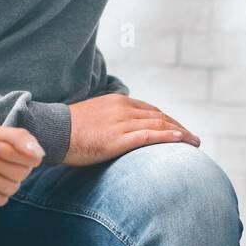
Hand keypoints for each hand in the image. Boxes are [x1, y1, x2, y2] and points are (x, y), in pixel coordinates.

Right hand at [65, 94, 200, 165]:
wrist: (51, 132)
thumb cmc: (69, 129)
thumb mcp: (94, 117)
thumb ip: (110, 120)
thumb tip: (119, 132)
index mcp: (118, 102)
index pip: (151, 110)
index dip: (168, 120)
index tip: (180, 130)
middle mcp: (123, 109)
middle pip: (160, 117)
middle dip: (179, 127)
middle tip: (193, 139)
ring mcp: (121, 124)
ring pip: (159, 125)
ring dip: (180, 133)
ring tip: (194, 143)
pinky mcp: (117, 140)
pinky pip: (148, 136)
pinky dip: (167, 137)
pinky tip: (181, 141)